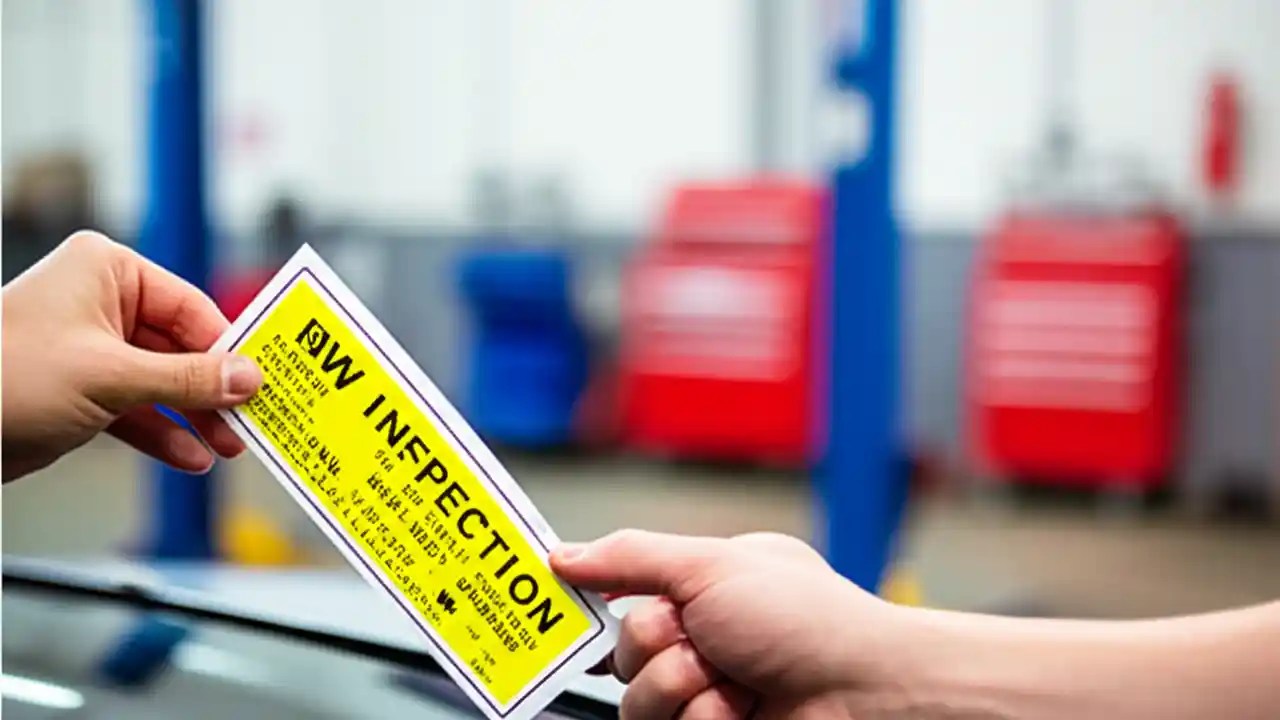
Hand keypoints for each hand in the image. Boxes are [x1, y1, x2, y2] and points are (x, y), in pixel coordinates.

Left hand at [2, 231, 262, 480]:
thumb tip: (248, 377)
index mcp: (107, 270)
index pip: (192, 308)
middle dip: (214, 392)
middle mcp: (101, 302)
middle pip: (182, 347)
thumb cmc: (4, 378)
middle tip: (251, 421)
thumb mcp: (111, 377)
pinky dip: (163, 432)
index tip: (263, 382)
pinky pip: (137, 408)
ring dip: (195, 417)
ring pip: (163, 382)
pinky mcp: (82, 390)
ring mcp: (92, 348)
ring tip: (228, 447)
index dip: (230, 350)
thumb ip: (188, 378)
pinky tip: (189, 457)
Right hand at [552, 530, 909, 719]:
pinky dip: (706, 719)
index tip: (560, 605)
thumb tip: (566, 556)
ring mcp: (709, 691)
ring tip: (731, 678)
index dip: (595, 601)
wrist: (865, 690)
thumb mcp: (709, 566)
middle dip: (657, 648)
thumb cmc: (809, 618)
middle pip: (622, 654)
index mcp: (700, 587)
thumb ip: (631, 558)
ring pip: (638, 701)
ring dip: (682, 688)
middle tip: (701, 639)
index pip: (620, 594)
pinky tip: (743, 708)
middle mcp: (702, 638)